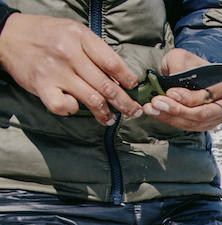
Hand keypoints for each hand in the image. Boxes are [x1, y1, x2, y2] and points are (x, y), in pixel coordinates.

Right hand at [0, 13, 142, 123]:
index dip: (128, 80)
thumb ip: (96, 51)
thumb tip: (121, 77)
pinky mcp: (42, 87)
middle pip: (107, 86)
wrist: (8, 36)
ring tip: (111, 118)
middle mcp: (69, 54)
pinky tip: (76, 108)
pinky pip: (65, 107)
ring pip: (92, 99)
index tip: (134, 88)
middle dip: (125, 103)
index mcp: (80, 37)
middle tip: (134, 112)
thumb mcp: (74, 32)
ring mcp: (55, 71)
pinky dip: (73, 110)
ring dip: (105, 113)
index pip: (113, 63)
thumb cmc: (47, 35)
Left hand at [141, 49, 221, 130]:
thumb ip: (178, 64)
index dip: (190, 97)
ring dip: (172, 117)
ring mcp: (218, 116)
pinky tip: (158, 114)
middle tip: (158, 104)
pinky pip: (190, 127)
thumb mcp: (182, 57)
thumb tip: (174, 77)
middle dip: (179, 110)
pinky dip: (173, 121)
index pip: (209, 95)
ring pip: (196, 123)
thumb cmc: (191, 66)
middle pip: (204, 113)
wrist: (193, 76)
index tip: (170, 93)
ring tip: (153, 109)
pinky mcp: (208, 124)